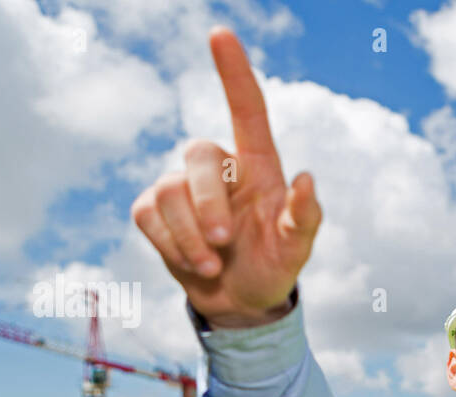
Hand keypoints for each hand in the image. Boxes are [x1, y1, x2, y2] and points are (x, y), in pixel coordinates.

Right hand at [130, 27, 320, 325]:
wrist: (239, 303)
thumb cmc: (273, 267)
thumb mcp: (296, 250)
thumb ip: (304, 218)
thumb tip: (307, 179)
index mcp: (258, 166)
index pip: (247, 110)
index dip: (233, 72)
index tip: (220, 34)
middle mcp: (219, 167)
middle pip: (199, 155)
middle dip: (209, 204)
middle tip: (225, 243)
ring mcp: (181, 186)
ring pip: (170, 191)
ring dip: (192, 238)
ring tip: (214, 265)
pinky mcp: (153, 210)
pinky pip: (149, 215)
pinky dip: (172, 246)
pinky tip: (195, 264)